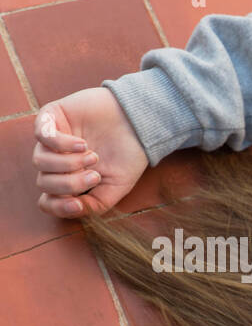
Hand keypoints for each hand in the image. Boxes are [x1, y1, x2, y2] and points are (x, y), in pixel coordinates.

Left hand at [33, 87, 148, 217]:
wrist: (138, 124)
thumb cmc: (128, 155)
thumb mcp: (118, 187)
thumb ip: (96, 204)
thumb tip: (74, 208)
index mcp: (70, 180)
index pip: (48, 200)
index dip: (57, 207)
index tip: (78, 204)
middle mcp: (57, 162)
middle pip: (44, 183)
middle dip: (70, 183)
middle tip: (95, 174)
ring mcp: (51, 140)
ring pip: (39, 161)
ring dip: (68, 163)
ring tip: (92, 155)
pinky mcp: (51, 117)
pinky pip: (41, 136)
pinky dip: (61, 144)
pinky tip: (83, 143)